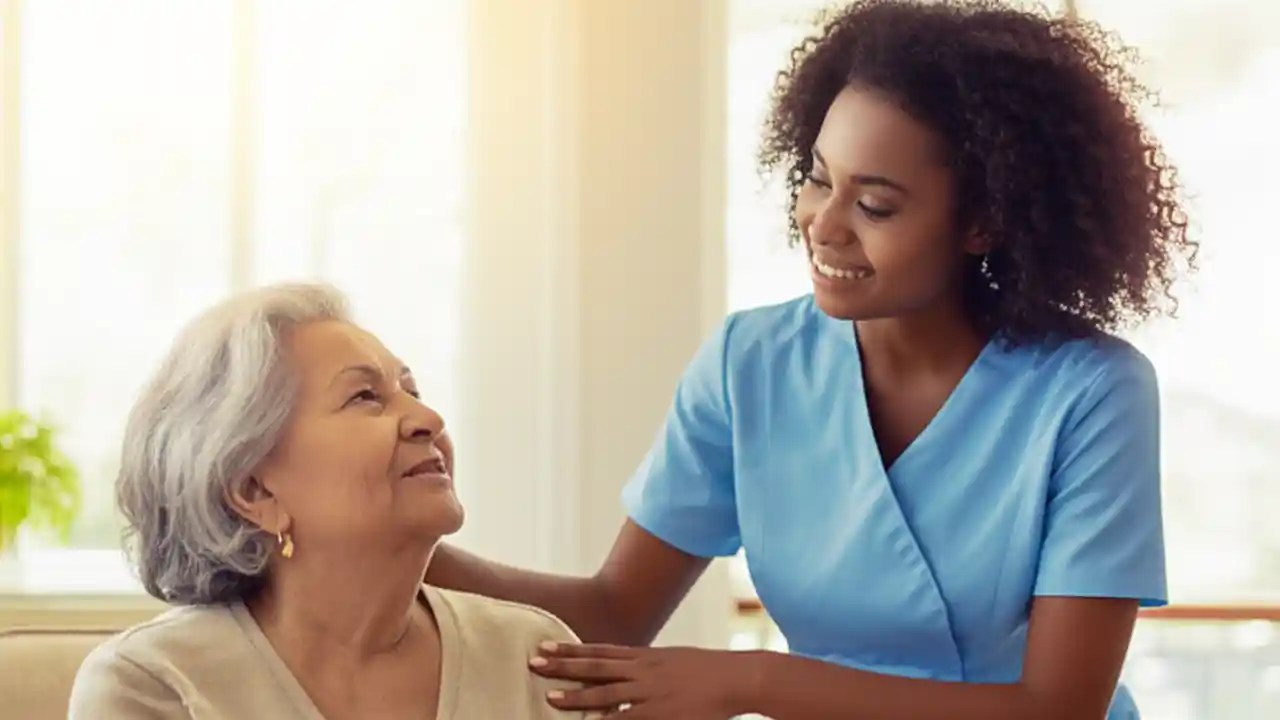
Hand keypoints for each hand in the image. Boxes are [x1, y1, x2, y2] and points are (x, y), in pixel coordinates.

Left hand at [529, 642, 756, 718]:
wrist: (737, 677)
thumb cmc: (707, 671)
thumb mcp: (672, 661)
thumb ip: (648, 666)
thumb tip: (626, 668)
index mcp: (645, 657)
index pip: (599, 651)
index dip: (571, 650)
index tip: (546, 646)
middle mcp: (642, 670)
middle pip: (595, 667)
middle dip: (563, 666)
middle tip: (533, 662)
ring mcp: (650, 693)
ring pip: (606, 694)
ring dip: (577, 696)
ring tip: (550, 697)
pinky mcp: (660, 714)